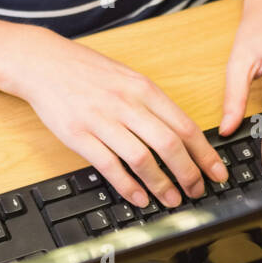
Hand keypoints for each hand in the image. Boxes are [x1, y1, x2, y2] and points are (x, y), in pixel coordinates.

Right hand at [10, 27, 229, 207]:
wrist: (44, 62)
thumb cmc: (87, 71)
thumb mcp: (127, 77)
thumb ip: (152, 104)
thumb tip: (181, 134)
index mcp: (143, 88)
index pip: (184, 125)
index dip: (205, 153)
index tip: (217, 172)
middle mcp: (126, 103)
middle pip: (169, 144)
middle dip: (189, 173)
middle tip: (198, 191)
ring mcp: (102, 120)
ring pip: (142, 158)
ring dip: (161, 184)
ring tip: (172, 200)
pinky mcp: (79, 135)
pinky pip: (109, 166)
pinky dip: (127, 186)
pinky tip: (138, 197)